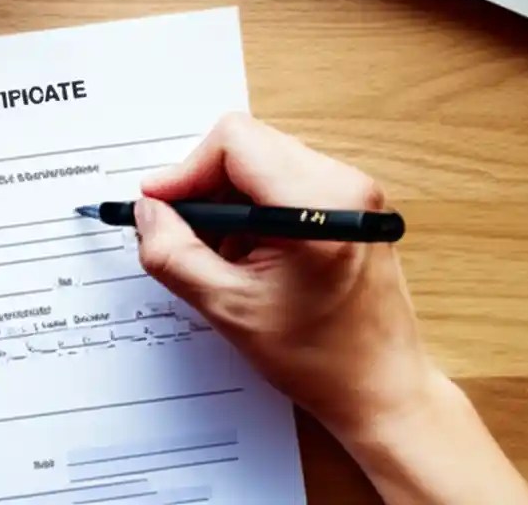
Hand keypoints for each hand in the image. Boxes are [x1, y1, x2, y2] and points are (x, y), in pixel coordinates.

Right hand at [135, 115, 527, 503]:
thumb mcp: (228, 308)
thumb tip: (148, 212)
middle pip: (247, 145)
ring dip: (228, 199)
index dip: (186, 170)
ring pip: (261, 160)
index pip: (235, 141)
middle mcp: (343, 184)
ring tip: (224, 253)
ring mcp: (351, 191)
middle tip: (185, 233)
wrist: (380, 386)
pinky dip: (252, 207)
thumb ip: (174, 254)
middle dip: (204, 185)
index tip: (161, 205)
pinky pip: (283, 179)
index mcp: (319, 205)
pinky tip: (249, 253)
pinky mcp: (349, 203)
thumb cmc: (322, 358)